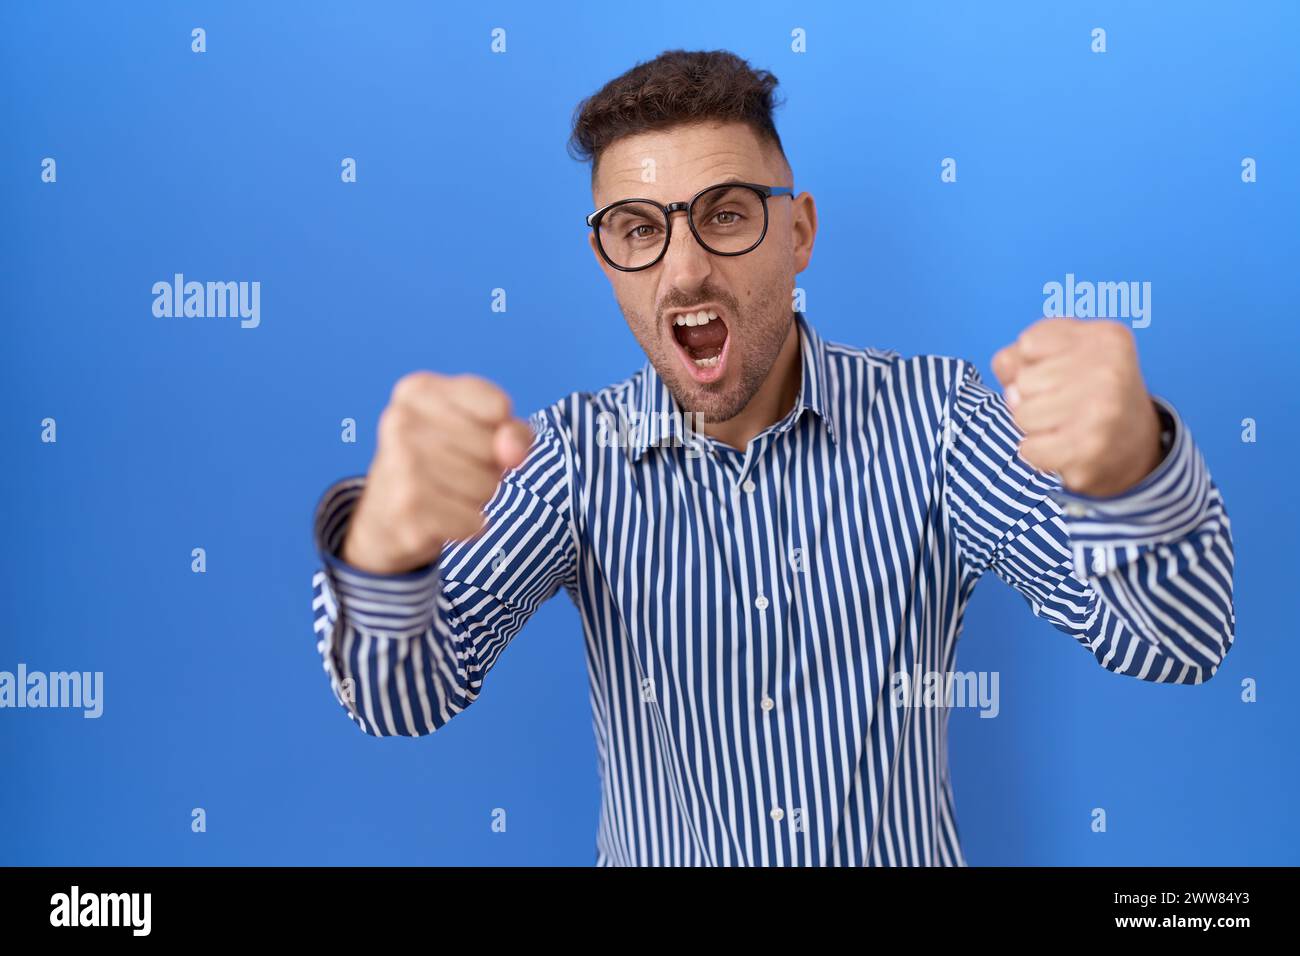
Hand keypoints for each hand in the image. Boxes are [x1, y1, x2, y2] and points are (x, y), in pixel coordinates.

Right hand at [342, 372, 534, 573]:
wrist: (384, 517)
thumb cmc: (443, 463)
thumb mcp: (481, 431)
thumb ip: (513, 432)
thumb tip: (514, 453)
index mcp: (418, 389)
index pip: (497, 406)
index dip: (501, 430)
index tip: (473, 434)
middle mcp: (401, 421)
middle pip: (492, 449)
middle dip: (489, 468)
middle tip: (456, 470)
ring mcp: (399, 465)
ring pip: (485, 486)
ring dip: (479, 498)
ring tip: (447, 493)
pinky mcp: (406, 510)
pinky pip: (471, 521)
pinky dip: (467, 526)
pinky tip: (440, 518)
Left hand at [991, 317, 1162, 496]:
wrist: (1135, 445)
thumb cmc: (1087, 392)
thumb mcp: (1061, 357)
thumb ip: (1020, 357)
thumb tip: (1011, 389)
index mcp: (1104, 337)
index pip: (1027, 344)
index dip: (1032, 364)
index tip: (1062, 373)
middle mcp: (1108, 369)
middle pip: (1022, 382)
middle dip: (1031, 398)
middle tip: (1065, 405)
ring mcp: (1101, 409)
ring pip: (1022, 415)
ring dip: (1034, 427)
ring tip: (1066, 425)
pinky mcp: (1090, 448)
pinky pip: (1030, 449)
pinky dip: (1039, 453)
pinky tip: (1066, 447)